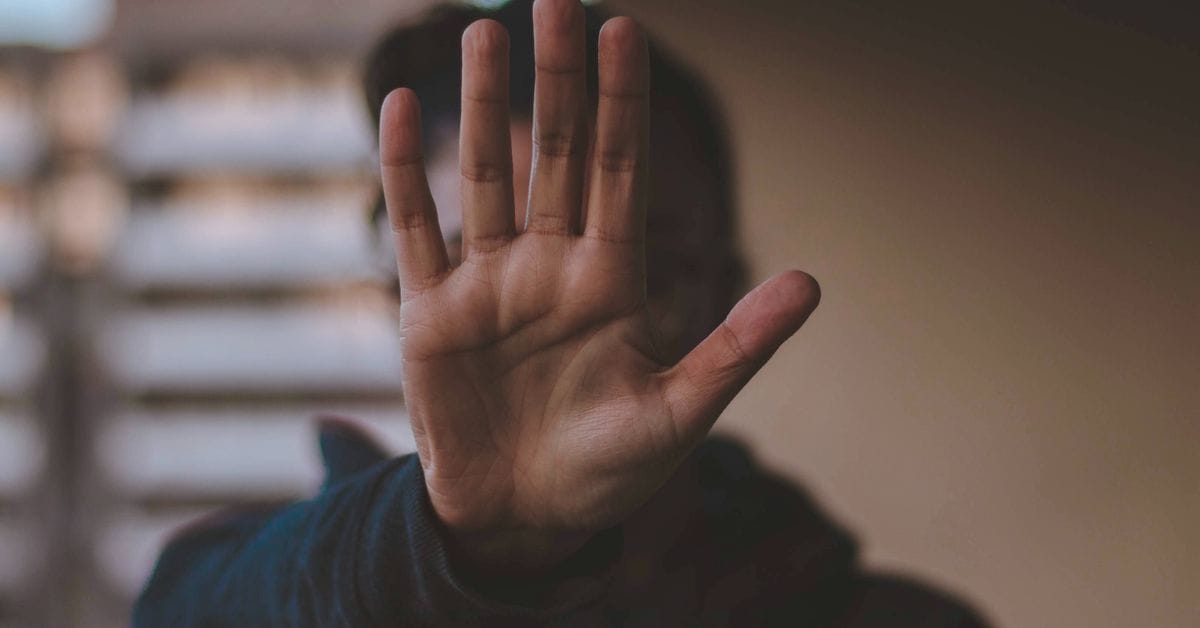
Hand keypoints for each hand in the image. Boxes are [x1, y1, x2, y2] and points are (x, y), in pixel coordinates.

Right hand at [380, 0, 819, 575]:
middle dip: (557, 78)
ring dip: (486, 106)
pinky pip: (417, 227)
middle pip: (558, 152)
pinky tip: (402, 108)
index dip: (623, 100)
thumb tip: (813, 283)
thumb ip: (738, 345)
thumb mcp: (684, 413)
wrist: (527, 520)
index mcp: (612, 279)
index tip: (621, 27)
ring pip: (488, 174)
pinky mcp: (431, 312)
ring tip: (485, 32)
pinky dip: (407, 170)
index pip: (621, 168)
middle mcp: (550, 265)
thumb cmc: (609, 471)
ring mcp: (489, 283)